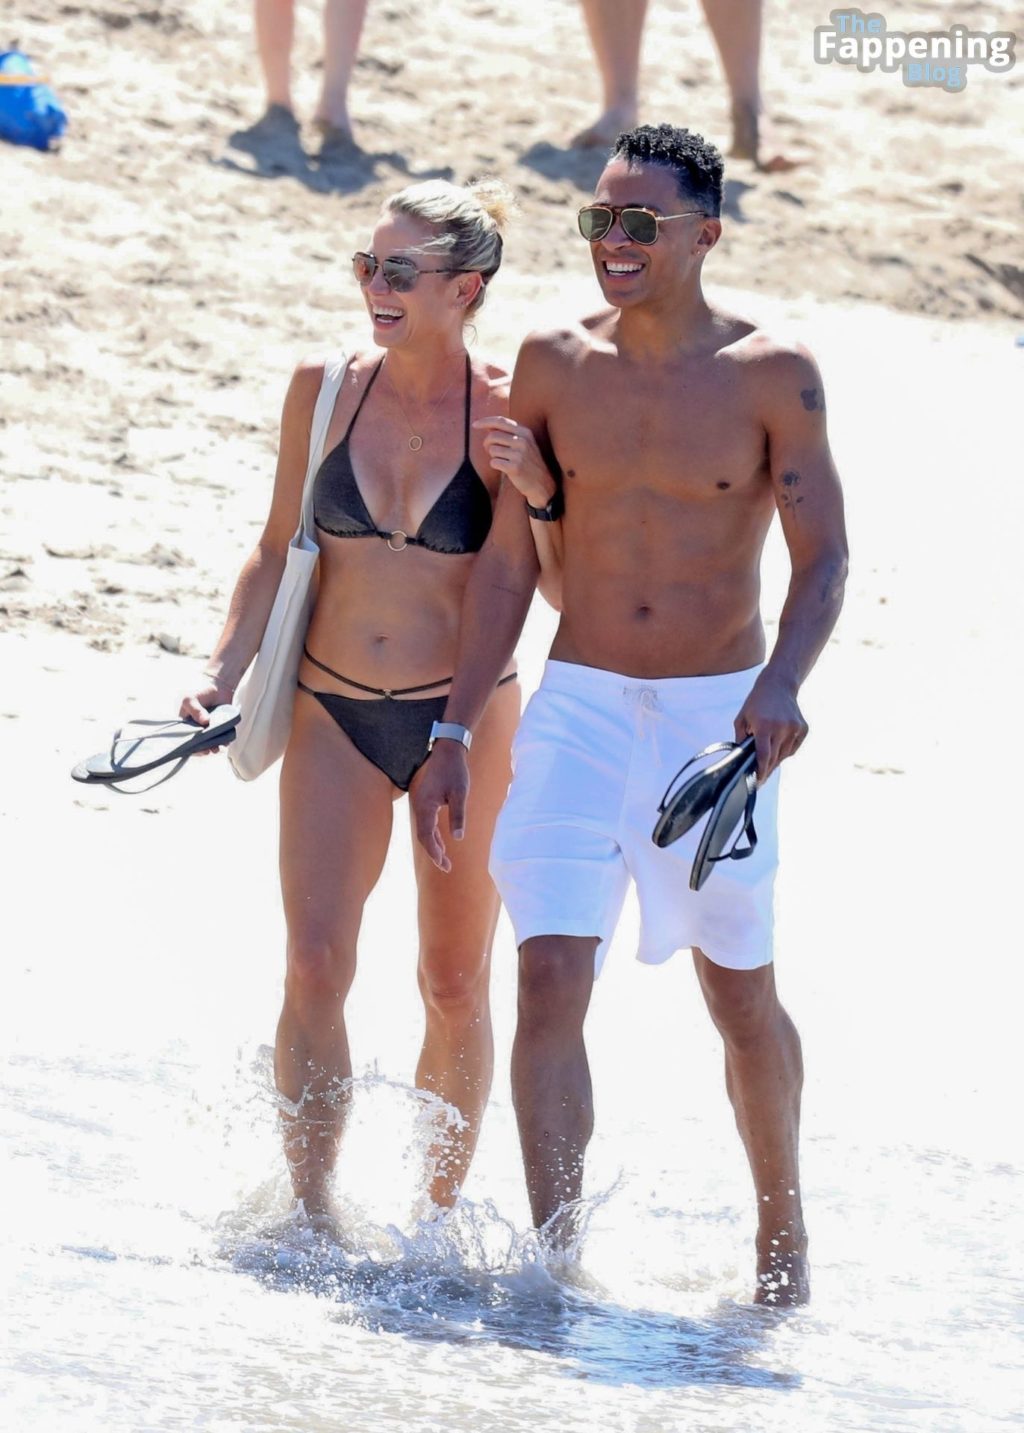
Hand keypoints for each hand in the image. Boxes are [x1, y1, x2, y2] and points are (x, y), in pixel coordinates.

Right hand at [179, 675, 235, 755]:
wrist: (218, 686)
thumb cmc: (200, 692)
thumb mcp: (190, 699)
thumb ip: (195, 710)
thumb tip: (205, 722)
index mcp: (186, 725)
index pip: (186, 740)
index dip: (191, 747)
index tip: (197, 749)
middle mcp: (197, 729)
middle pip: (199, 744)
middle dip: (204, 749)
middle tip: (209, 750)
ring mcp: (210, 729)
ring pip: (211, 743)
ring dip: (214, 747)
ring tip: (217, 748)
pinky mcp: (221, 728)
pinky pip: (223, 737)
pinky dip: (224, 741)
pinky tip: (226, 742)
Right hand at [411, 741, 470, 872]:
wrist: (447, 750)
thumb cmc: (455, 770)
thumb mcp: (460, 793)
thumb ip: (458, 815)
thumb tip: (458, 838)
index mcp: (425, 805)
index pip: (426, 835)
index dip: (434, 852)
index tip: (444, 864)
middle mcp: (419, 806)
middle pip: (423, 836)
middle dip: (434, 853)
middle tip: (447, 868)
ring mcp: (420, 803)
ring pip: (424, 830)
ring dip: (433, 845)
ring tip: (445, 860)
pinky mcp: (424, 800)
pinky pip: (426, 823)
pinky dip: (433, 835)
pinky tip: (441, 843)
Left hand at [473, 416, 555, 508]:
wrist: (542, 483)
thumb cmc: (528, 462)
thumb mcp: (523, 443)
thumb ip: (508, 433)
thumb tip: (487, 425)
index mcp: (525, 432)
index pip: (501, 421)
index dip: (485, 421)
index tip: (474, 424)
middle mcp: (523, 441)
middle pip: (492, 436)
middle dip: (487, 444)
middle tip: (490, 451)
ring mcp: (519, 454)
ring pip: (492, 450)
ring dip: (493, 456)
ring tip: (503, 461)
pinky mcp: (514, 467)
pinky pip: (493, 462)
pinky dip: (495, 465)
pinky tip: (505, 469)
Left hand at [733, 669, 807, 781]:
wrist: (779, 685)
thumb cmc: (756, 702)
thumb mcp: (742, 718)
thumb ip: (741, 740)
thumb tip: (741, 759)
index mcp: (764, 726)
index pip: (763, 756)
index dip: (760, 771)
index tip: (757, 782)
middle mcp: (781, 728)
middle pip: (774, 758)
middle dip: (766, 769)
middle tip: (760, 777)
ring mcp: (794, 728)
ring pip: (784, 755)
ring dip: (776, 759)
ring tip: (768, 756)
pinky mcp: (803, 729)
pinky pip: (793, 748)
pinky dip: (785, 750)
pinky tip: (779, 743)